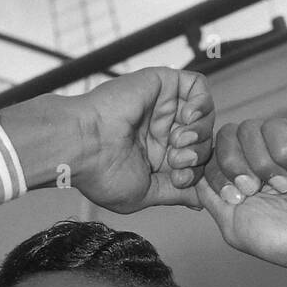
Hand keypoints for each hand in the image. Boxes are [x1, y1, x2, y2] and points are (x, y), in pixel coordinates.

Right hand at [71, 68, 214, 214]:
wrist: (81, 146)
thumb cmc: (101, 173)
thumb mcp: (145, 194)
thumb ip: (177, 194)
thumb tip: (202, 202)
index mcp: (157, 156)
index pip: (197, 162)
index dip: (197, 172)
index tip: (178, 179)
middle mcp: (162, 130)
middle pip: (204, 139)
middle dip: (198, 154)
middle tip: (177, 160)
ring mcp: (163, 107)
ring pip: (204, 115)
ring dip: (200, 132)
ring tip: (177, 140)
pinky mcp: (162, 84)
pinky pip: (198, 86)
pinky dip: (201, 103)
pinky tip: (186, 117)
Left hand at [195, 117, 286, 272]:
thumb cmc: (280, 238)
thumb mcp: (232, 224)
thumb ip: (210, 196)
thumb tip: (196, 173)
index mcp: (235, 180)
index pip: (209, 157)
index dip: (216, 173)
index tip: (236, 198)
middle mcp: (253, 161)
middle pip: (224, 136)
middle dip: (233, 163)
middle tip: (253, 189)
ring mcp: (275, 148)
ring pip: (248, 129)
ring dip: (260, 161)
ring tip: (281, 186)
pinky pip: (276, 126)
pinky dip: (282, 150)